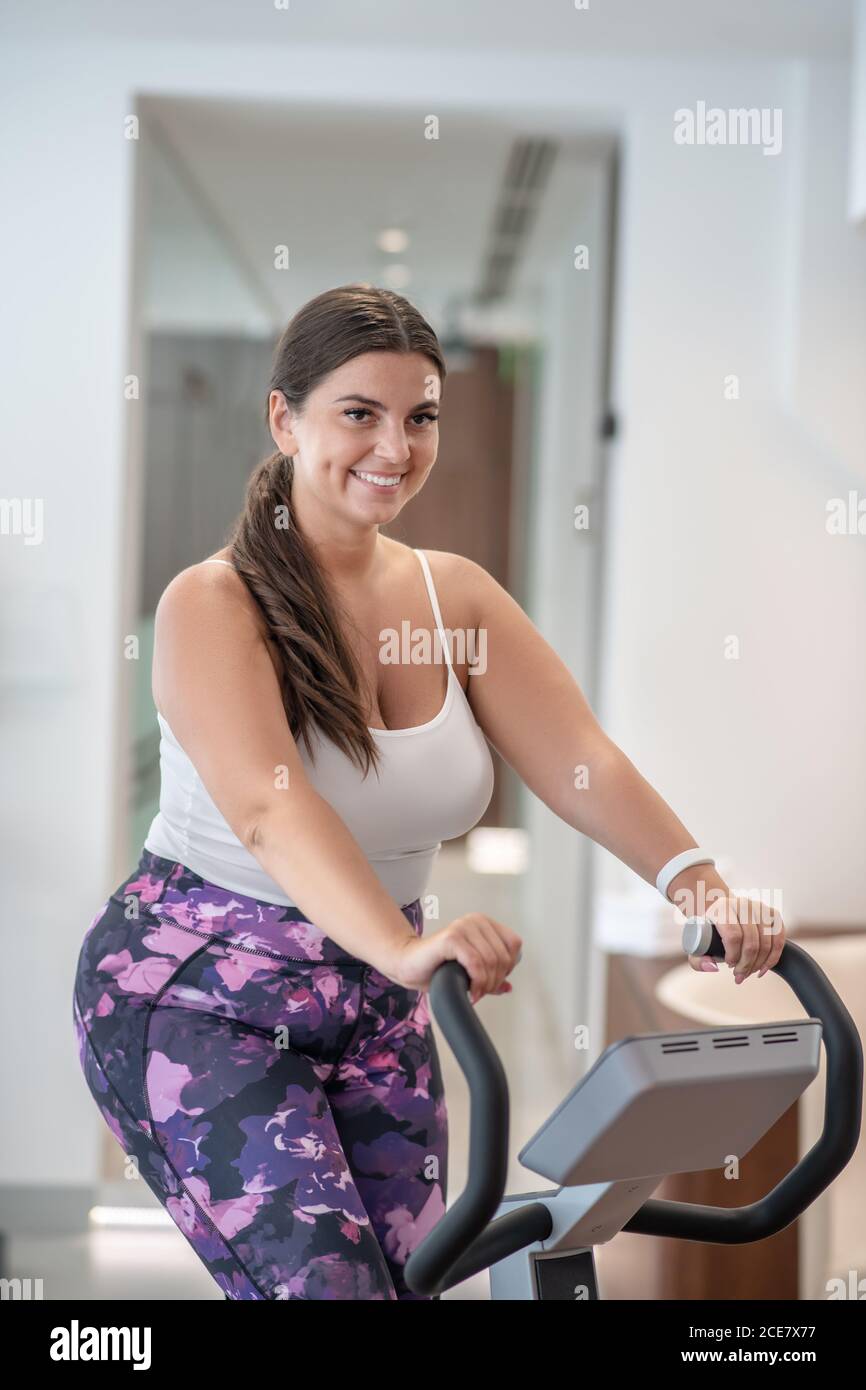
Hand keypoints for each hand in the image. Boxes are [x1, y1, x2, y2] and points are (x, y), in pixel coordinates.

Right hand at [389, 912, 522, 1003]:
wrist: (408, 965)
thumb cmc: (437, 966)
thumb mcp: (470, 972)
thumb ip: (489, 976)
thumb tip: (508, 987)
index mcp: (484, 923)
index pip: (514, 944)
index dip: (508, 967)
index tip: (492, 981)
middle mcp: (475, 920)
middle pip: (504, 956)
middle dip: (495, 980)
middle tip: (482, 991)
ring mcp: (463, 926)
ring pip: (491, 961)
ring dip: (486, 984)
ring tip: (475, 992)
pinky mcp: (452, 937)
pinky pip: (476, 963)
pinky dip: (477, 982)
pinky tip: (471, 992)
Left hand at [687, 893, 785, 982]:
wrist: (722, 912)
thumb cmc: (709, 931)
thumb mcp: (696, 945)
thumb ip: (697, 961)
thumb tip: (714, 967)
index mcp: (722, 907)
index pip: (733, 936)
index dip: (734, 955)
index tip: (729, 964)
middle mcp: (742, 904)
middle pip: (751, 941)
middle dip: (747, 964)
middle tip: (739, 974)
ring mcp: (759, 907)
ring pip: (767, 942)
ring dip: (760, 963)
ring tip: (749, 972)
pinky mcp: (772, 913)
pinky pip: (779, 937)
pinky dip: (774, 956)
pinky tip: (765, 968)